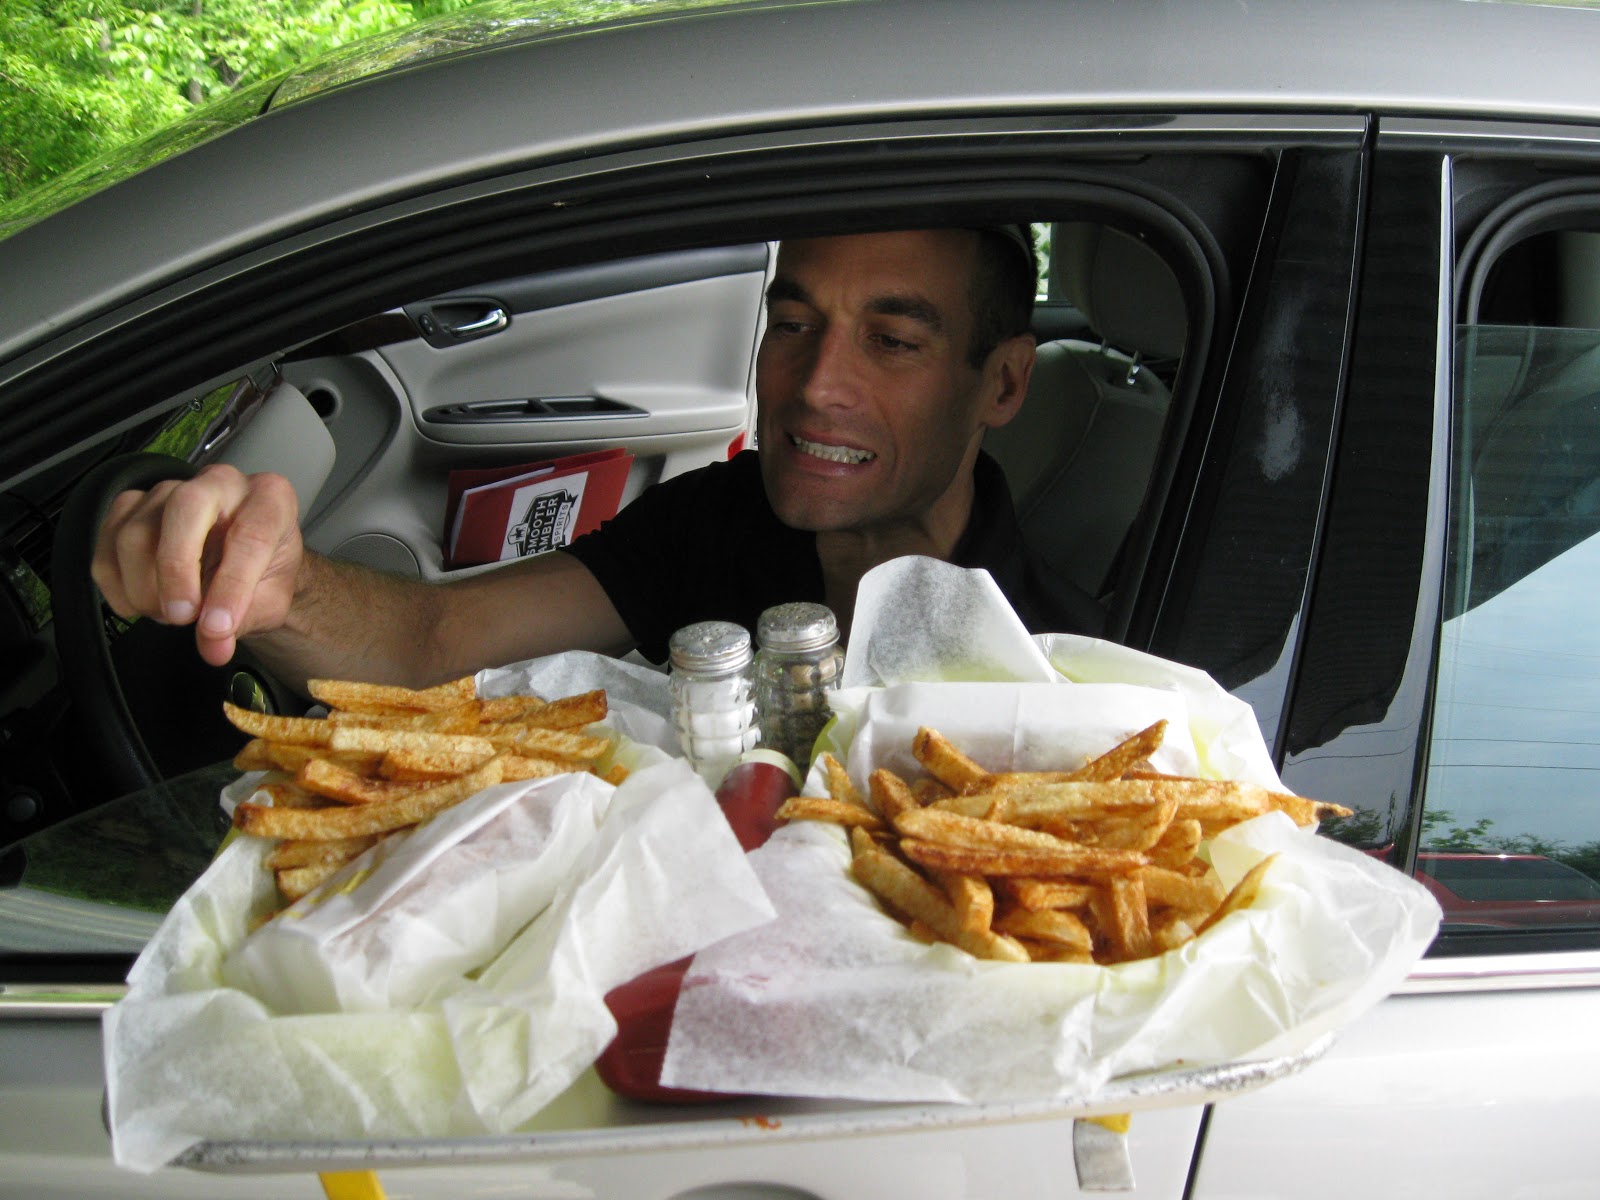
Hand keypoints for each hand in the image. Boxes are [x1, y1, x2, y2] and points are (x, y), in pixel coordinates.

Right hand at [91, 464, 303, 666]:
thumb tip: (214, 645)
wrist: (246, 567)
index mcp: (269, 499)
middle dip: (176, 571)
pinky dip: (117, 585)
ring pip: (135, 531)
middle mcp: (220, 484)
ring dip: (145, 587)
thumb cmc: (264, 573)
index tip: (217, 627)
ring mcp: (171, 490)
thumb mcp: (270, 602)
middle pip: (183, 508)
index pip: (249, 535)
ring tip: (170, 615)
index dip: (231, 587)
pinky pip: (106, 544)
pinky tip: (141, 603)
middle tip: (181, 617)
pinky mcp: (132, 508)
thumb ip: (244, 621)